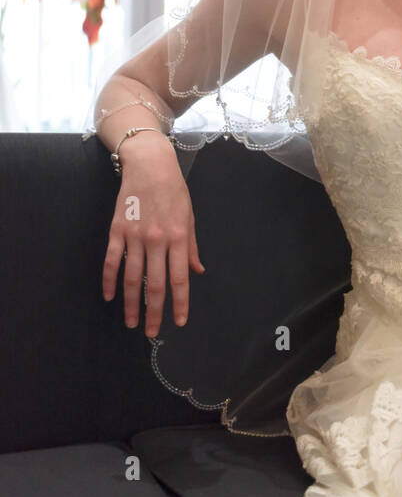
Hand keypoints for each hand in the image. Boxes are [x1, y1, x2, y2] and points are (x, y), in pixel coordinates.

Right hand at [102, 139, 204, 337]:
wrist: (150, 164)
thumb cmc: (174, 190)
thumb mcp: (190, 216)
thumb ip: (191, 247)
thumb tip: (197, 272)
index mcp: (179, 237)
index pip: (180, 279)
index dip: (180, 304)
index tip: (179, 322)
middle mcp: (158, 239)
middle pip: (155, 284)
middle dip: (154, 312)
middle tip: (151, 332)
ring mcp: (135, 235)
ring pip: (132, 278)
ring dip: (131, 303)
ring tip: (130, 322)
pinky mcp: (117, 230)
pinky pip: (112, 260)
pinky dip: (109, 280)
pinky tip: (109, 297)